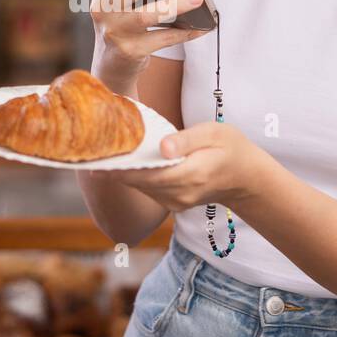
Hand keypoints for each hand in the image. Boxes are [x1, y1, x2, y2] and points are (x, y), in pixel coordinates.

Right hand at [85, 0, 211, 86]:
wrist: (112, 64)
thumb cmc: (122, 22)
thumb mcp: (119, 0)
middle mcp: (102, 10)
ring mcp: (115, 32)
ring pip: (146, 16)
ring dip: (175, 5)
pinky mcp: (130, 50)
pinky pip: (162, 38)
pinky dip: (184, 32)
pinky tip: (200, 26)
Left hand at [107, 120, 270, 213]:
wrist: (246, 178)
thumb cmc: (230, 147)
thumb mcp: (215, 133)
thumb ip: (187, 139)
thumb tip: (162, 147)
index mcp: (192, 174)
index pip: (149, 174)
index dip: (122, 167)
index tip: (98, 158)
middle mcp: (181, 194)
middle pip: (139, 181)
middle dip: (115, 167)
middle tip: (90, 150)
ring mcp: (176, 202)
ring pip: (141, 187)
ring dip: (122, 172)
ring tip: (100, 153)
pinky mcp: (172, 203)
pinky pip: (147, 189)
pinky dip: (134, 176)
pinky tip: (121, 161)